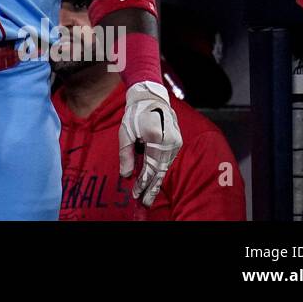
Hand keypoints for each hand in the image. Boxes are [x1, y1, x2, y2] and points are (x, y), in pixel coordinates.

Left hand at [119, 81, 182, 206]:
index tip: (136, 194)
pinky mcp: (177, 142)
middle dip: (151, 188)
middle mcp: (170, 141)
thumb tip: (126, 176)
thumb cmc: (135, 114)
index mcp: (156, 137)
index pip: (150, 167)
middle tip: (145, 204)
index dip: (143, 183)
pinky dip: (159, 171)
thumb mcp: (125, 132)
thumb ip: (126, 155)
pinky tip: (152, 181)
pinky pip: (167, 161)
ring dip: (156, 181)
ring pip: (165, 167)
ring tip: (148, 197)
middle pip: (160, 170)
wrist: (151, 98)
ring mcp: (176, 142)